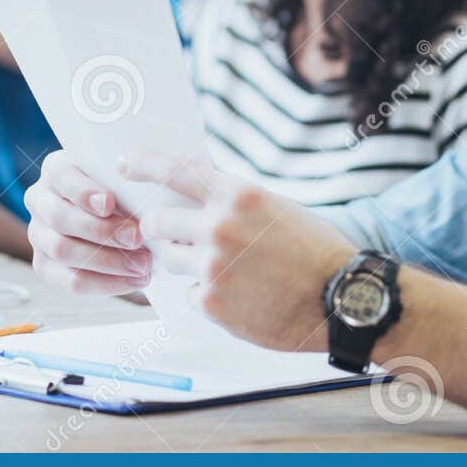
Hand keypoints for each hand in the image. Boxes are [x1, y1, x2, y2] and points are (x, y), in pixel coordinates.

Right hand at [24, 150, 152, 294]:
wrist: (118, 217)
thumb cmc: (124, 190)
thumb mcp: (123, 176)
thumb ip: (126, 179)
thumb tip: (144, 193)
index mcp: (55, 169)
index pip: (62, 177)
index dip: (84, 192)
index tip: (110, 203)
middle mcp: (39, 200)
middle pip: (60, 217)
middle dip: (102, 231)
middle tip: (137, 238)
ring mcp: (38, 234)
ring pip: (63, 251)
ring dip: (107, 261)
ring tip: (142, 265)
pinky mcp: (44, 264)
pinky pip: (69, 280)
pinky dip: (104, 284)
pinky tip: (132, 280)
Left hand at [126, 152, 352, 351]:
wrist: (341, 298)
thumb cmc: (315, 250)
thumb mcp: (275, 207)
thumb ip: (233, 203)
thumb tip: (193, 199)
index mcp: (237, 195)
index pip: (175, 170)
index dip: (144, 164)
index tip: (125, 163)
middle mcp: (219, 226)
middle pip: (157, 221)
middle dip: (159, 227)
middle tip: (170, 233)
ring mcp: (212, 267)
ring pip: (172, 260)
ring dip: (188, 264)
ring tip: (227, 270)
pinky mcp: (212, 303)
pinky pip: (191, 294)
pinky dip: (208, 296)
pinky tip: (241, 297)